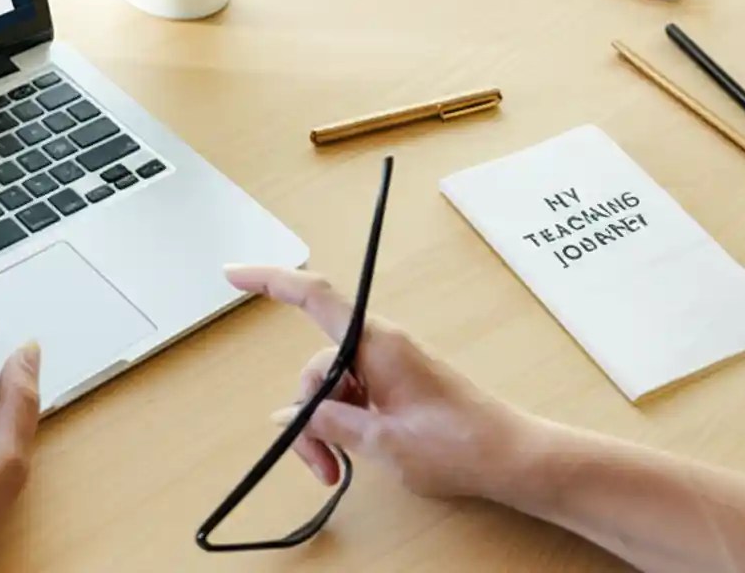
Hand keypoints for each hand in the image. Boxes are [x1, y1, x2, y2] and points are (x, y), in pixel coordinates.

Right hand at [226, 265, 527, 500]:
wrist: (509, 457)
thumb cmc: (458, 444)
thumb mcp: (381, 441)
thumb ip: (330, 424)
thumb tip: (289, 415)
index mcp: (377, 344)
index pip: (315, 298)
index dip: (271, 281)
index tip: (235, 274)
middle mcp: (379, 347)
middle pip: (316, 367)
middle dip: (308, 416)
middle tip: (321, 464)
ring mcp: (387, 365)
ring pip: (331, 389)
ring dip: (326, 429)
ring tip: (338, 469)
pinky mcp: (395, 384)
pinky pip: (352, 396)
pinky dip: (343, 425)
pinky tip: (348, 455)